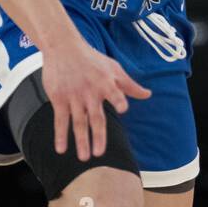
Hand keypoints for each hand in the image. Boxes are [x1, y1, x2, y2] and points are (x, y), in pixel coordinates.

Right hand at [41, 39, 151, 159]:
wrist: (63, 48)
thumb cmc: (92, 59)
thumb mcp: (114, 68)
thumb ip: (130, 85)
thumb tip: (148, 95)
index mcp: (106, 83)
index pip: (114, 93)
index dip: (118, 99)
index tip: (122, 109)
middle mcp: (90, 92)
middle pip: (95, 117)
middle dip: (97, 136)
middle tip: (99, 154)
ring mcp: (73, 96)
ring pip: (78, 122)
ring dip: (81, 141)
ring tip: (84, 158)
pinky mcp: (59, 98)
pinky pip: (60, 120)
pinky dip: (60, 134)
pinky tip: (61, 149)